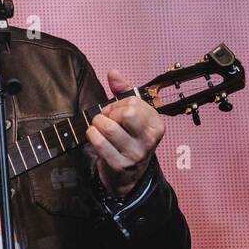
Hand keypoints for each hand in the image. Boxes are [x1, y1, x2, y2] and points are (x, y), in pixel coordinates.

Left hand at [86, 68, 163, 196]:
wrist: (128, 175)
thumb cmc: (129, 139)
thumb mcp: (132, 115)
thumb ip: (122, 91)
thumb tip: (113, 73)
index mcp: (156, 124)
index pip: (133, 103)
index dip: (118, 105)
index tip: (115, 112)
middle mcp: (149, 140)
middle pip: (125, 114)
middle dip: (109, 113)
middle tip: (106, 120)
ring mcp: (135, 154)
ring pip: (109, 128)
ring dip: (97, 124)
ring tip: (98, 128)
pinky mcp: (119, 165)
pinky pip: (99, 143)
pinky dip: (92, 136)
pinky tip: (94, 137)